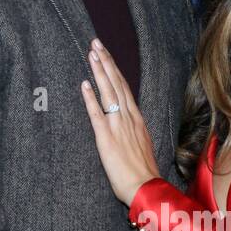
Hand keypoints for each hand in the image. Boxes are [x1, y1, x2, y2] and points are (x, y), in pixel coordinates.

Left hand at [81, 38, 159, 205]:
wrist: (146, 187)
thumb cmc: (144, 172)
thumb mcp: (142, 145)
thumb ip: (133, 131)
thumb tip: (127, 124)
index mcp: (137, 119)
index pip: (125, 88)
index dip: (115, 70)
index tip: (107, 54)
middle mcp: (129, 118)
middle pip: (117, 84)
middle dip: (106, 62)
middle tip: (96, 43)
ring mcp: (118, 126)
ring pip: (108, 93)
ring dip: (99, 72)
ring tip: (91, 54)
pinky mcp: (107, 138)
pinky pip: (97, 114)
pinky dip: (90, 98)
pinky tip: (84, 84)